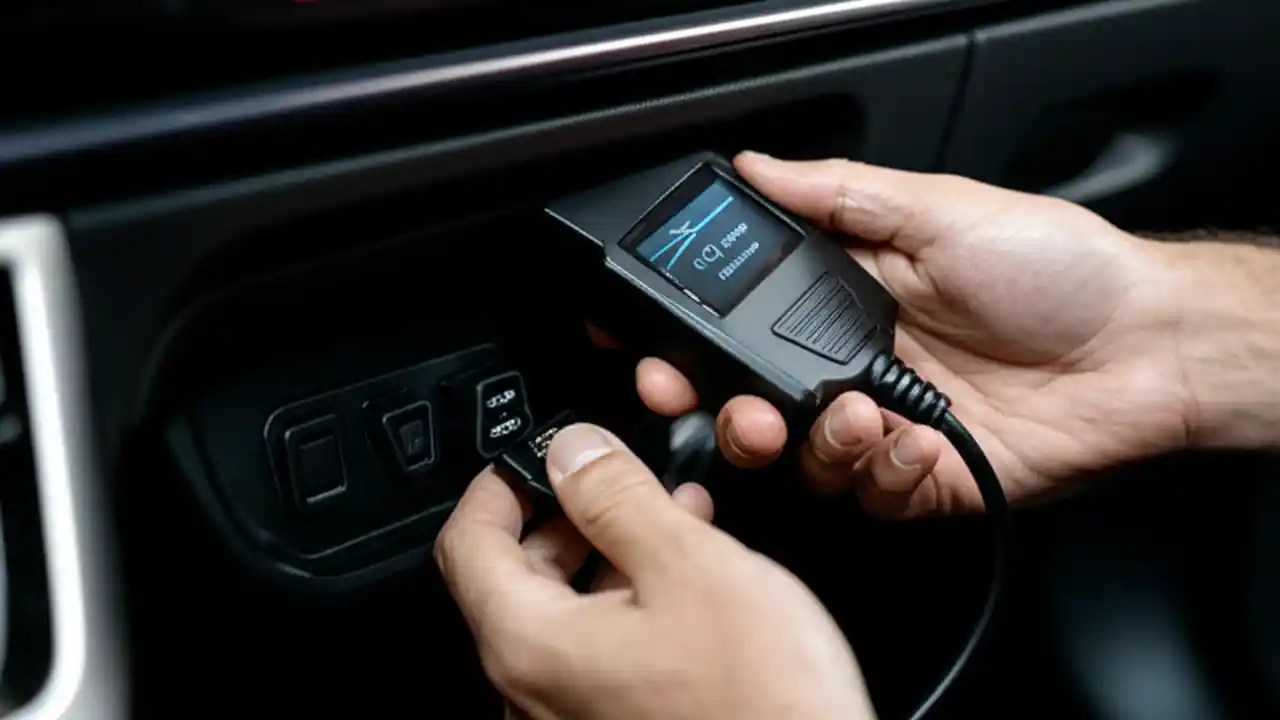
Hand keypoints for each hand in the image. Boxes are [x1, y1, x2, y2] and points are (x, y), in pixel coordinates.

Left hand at [435, 423, 875, 719]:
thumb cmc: (760, 705)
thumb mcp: (690, 565)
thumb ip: (616, 496)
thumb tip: (570, 449)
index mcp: (531, 645)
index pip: (467, 542)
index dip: (499, 484)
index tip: (535, 453)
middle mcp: (532, 694)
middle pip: (511, 579)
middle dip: (565, 516)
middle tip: (614, 479)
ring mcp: (568, 719)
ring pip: (560, 617)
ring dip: (603, 556)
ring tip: (668, 520)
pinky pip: (593, 655)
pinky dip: (623, 604)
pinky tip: (681, 583)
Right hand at [635, 152, 1194, 514]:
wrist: (1143, 345)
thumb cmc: (1054, 268)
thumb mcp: (937, 209)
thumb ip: (837, 197)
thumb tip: (758, 167)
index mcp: (848, 301)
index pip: (745, 327)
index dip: (694, 343)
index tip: (657, 351)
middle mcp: (858, 366)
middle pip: (757, 407)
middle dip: (729, 414)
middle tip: (738, 410)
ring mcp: (889, 427)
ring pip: (804, 462)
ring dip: (818, 445)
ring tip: (861, 416)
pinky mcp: (926, 479)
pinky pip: (871, 496)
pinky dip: (884, 472)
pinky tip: (918, 440)